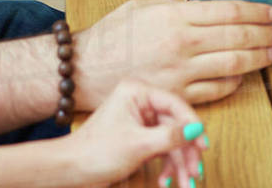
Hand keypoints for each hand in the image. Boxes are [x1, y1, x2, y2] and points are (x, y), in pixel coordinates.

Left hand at [70, 78, 205, 186]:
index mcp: (137, 92)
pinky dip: (165, 165)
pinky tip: (165, 181)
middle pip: (175, 125)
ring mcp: (139, 120)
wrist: (68, 171)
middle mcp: (140, 102)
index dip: (193, 125)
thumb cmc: (95, 152)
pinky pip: (160, 148)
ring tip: (185, 184)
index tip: (204, 146)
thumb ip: (170, 136)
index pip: (176, 104)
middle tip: (196, 172)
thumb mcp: (138, 145)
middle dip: (186, 152)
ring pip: (170, 140)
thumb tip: (197, 130)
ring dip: (178, 164)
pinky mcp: (138, 136)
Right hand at [75, 0, 271, 106]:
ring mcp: (181, 74)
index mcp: (175, 17)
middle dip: (266, 34)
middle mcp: (182, 45)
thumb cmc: (110, 36)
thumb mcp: (144, 6)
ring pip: (233, 65)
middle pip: (238, 38)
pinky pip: (216, 90)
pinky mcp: (177, 96)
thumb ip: (178, 6)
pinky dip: (235, 82)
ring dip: (259, 59)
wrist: (82, 70)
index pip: (228, 11)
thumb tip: (206, 5)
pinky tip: (244, 74)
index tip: (271, 11)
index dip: (256, 12)